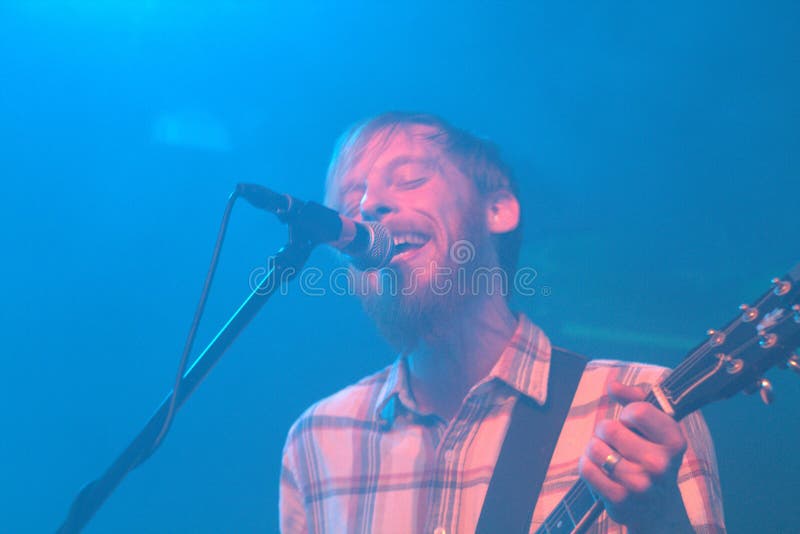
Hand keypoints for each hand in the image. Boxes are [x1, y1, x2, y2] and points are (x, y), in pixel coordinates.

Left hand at [578, 382, 691, 532]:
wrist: (656, 507)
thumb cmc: (651, 456)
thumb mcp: (653, 427)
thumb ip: (635, 399)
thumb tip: (614, 385)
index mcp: (674, 441)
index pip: (636, 410)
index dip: (627, 415)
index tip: (633, 426)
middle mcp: (661, 464)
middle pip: (608, 428)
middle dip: (606, 433)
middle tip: (618, 445)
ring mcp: (641, 484)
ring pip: (594, 447)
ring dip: (595, 450)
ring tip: (610, 459)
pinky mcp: (620, 499)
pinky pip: (586, 468)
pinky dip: (587, 466)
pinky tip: (601, 472)